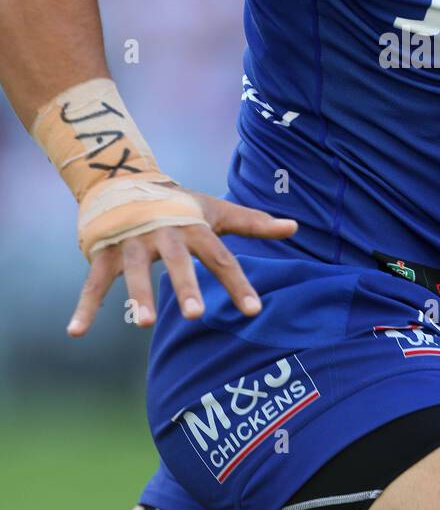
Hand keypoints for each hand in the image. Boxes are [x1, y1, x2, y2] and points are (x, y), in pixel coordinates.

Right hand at [66, 191, 296, 336]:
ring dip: (137, 296)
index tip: (254, 311)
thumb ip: (252, 222)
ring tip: (143, 322)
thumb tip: (295, 227)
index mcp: (193, 227)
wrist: (122, 177)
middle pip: (177, 263)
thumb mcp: (214, 210)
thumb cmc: (177, 202)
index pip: (221, 259)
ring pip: (133, 272)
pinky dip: (84, 307)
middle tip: (196, 315)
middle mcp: (164, 234)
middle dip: (186, 287)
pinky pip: (93, 283)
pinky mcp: (104, 252)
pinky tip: (75, 332)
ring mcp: (131, 243)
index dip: (238, 285)